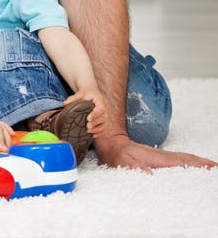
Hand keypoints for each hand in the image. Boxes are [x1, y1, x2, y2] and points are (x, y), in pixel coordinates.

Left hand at [63, 87, 107, 135]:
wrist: (92, 92)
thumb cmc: (86, 93)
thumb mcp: (80, 94)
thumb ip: (73, 98)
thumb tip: (64, 104)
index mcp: (100, 100)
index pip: (101, 108)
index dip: (95, 114)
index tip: (88, 118)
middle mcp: (105, 107)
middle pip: (104, 117)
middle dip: (95, 123)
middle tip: (87, 126)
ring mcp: (105, 114)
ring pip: (104, 124)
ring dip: (97, 129)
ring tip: (88, 131)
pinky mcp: (104, 120)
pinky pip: (104, 128)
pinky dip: (99, 132)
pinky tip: (92, 135)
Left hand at [94, 133, 217, 170]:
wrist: (111, 141)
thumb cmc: (117, 154)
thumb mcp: (123, 162)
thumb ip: (135, 168)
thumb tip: (150, 176)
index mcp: (157, 158)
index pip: (181, 162)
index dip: (197, 165)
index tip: (212, 167)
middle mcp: (161, 156)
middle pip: (187, 159)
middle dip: (203, 164)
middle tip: (217, 169)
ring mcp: (160, 156)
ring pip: (183, 159)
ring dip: (198, 163)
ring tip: (211, 168)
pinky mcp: (157, 158)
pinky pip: (177, 160)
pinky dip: (189, 162)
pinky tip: (192, 166)